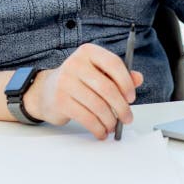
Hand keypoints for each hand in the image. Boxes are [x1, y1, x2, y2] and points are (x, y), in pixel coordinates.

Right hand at [23, 43, 143, 139]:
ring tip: (113, 126)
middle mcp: (76, 63)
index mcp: (88, 52)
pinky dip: (98, 128)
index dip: (126, 82)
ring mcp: (66, 82)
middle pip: (107, 87)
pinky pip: (86, 117)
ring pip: (98, 105)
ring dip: (110, 120)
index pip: (113, 63)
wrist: (45, 91)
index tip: (131, 97)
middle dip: (121, 107)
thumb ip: (118, 75)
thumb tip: (138, 78)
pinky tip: (101, 131)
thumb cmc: (77, 81)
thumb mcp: (97, 72)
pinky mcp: (61, 100)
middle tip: (127, 118)